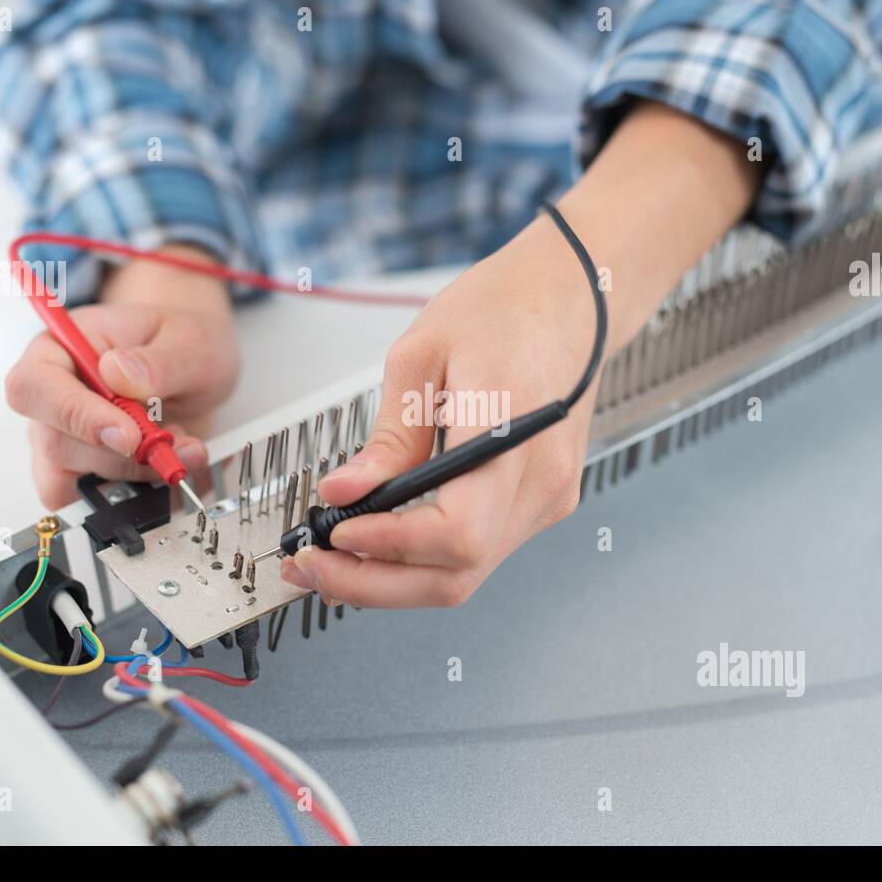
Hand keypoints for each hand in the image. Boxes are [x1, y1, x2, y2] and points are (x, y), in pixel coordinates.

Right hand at [5, 245, 237, 507]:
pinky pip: (91, 499)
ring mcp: (63, 437)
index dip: (75, 416)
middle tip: (173, 442)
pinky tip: (165, 464)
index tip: (126, 435)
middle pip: (55, 444)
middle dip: (121, 456)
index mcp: (61, 348)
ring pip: (70, 481)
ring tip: (178, 445)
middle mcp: (53, 396)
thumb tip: (119, 374)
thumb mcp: (188, 340)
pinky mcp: (84, 469)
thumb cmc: (179, 341)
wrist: (193, 362)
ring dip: (133, 475)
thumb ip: (158, 361)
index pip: (34, 386)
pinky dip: (135, 491)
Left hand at [280, 215, 598, 606]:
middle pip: (458, 573)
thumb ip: (388, 436)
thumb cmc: (503, 310)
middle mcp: (541, 479)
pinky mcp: (541, 503)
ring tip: (332, 562)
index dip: (390, 544)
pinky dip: (422, 561)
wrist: (569, 297)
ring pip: (466, 576)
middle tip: (312, 565)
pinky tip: (379, 545)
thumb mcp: (422, 355)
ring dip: (393, 582)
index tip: (337, 530)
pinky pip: (479, 553)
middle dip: (375, 583)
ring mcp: (548, 497)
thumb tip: (344, 491)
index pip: (458, 530)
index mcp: (512, 430)